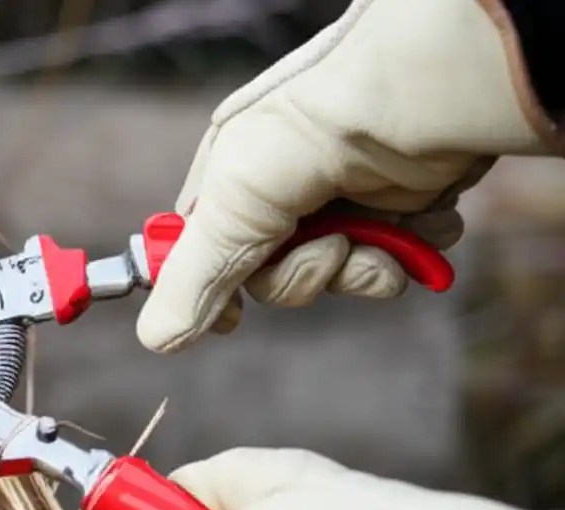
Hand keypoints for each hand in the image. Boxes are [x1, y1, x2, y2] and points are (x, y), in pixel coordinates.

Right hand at [136, 0, 558, 352]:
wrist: (431, 92)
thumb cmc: (318, 125)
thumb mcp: (235, 204)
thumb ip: (193, 276)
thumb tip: (155, 339)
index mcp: (233, 173)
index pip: (205, 249)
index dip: (215, 290)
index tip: (232, 322)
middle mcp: (286, 184)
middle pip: (274, 274)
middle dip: (305, 275)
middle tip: (331, 251)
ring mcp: (344, 194)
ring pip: (337, 276)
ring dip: (363, 269)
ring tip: (383, 234)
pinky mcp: (402, 202)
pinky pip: (395, 260)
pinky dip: (411, 251)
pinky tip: (419, 218)